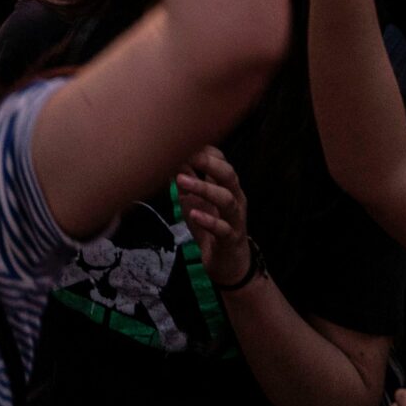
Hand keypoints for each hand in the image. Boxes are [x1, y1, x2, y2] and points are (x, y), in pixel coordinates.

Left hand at [175, 147, 251, 283]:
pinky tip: (194, 214)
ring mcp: (235, 219)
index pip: (221, 161)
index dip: (205, 151)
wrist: (228, 264)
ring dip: (204, 188)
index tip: (183, 140)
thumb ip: (186, 180)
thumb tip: (170, 158)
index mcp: (226, 187)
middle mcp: (234, 199)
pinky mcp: (231, 239)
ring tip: (182, 181)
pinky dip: (209, 221)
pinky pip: (223, 229)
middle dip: (208, 162)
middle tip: (187, 154)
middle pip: (228, 175)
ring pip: (227, 199)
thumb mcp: (194, 201)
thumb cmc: (211, 227)